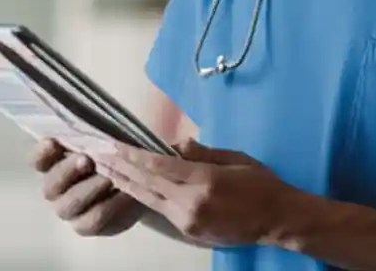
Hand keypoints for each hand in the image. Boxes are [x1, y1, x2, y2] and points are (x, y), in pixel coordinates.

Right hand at [33, 139, 145, 236]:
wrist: (138, 178)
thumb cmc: (115, 149)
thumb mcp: (105, 135)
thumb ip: (92, 133)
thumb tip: (91, 129)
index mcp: (53, 161)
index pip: (37, 159)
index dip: (42, 153)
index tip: (53, 142)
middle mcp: (55, 188)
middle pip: (51, 185)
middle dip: (67, 171)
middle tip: (86, 160)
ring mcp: (68, 209)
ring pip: (70, 205)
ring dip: (89, 190)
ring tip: (109, 178)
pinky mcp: (86, 225)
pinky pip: (91, 221)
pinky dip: (109, 206)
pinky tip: (123, 194)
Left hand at [95, 138, 293, 247]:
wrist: (278, 220)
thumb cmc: (261, 184)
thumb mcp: (235, 158)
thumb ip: (202, 152)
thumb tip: (176, 145)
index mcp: (204, 180)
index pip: (159, 165)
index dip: (132, 155)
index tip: (112, 144)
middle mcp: (191, 202)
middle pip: (147, 183)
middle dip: (120, 168)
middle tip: (97, 154)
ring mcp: (188, 220)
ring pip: (148, 199)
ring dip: (124, 183)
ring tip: (104, 169)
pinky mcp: (188, 231)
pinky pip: (160, 209)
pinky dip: (143, 195)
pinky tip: (130, 186)